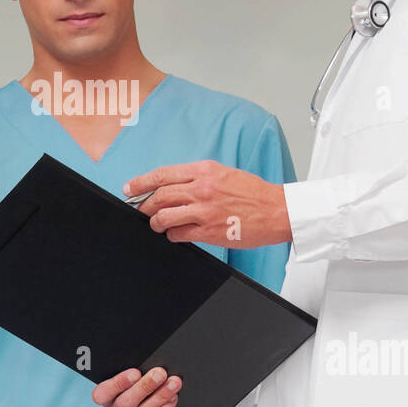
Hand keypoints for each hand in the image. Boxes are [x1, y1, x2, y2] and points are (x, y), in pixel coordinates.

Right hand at [92, 367, 180, 406]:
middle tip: (160, 374)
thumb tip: (153, 369)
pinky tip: (172, 400)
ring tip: (173, 384)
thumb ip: (139, 374)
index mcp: (106, 397)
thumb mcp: (138, 379)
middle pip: (124, 404)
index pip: (102, 393)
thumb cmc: (145, 388)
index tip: (136, 373)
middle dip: (145, 387)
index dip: (118, 383)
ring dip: (160, 397)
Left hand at [122, 160, 290, 247]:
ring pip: (164, 216)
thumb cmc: (254, 193)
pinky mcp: (210, 231)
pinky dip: (172, 235)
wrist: (278, 210)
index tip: (129, 188)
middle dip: (143, 204)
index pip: (162, 175)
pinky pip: (179, 234)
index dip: (141, 182)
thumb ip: (198, 178)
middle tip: (139, 210)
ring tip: (156, 224)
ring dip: (155, 222)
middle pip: (159, 196)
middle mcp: (202, 189)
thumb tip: (174, 186)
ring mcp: (205, 211)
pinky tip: (175, 234)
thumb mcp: (224, 174)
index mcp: (204, 171)